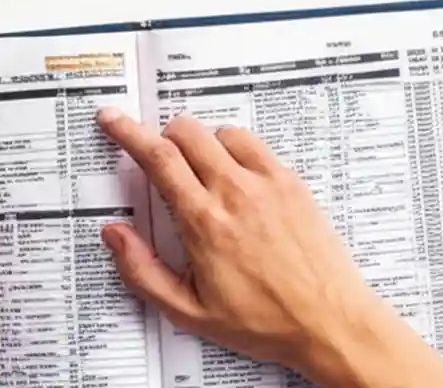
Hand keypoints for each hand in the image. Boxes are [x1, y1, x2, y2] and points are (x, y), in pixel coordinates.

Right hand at [96, 110, 442, 387]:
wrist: (329, 322)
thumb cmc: (265, 322)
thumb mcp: (190, 312)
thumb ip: (143, 271)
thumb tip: (115, 235)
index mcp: (204, 222)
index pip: (158, 159)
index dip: (128, 132)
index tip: (113, 120)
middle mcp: (234, 193)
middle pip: (186, 133)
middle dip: (161, 134)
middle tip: (154, 151)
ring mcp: (267, 183)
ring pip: (219, 132)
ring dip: (199, 141)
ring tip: (198, 169)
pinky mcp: (291, 183)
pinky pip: (254, 143)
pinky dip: (234, 146)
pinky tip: (234, 173)